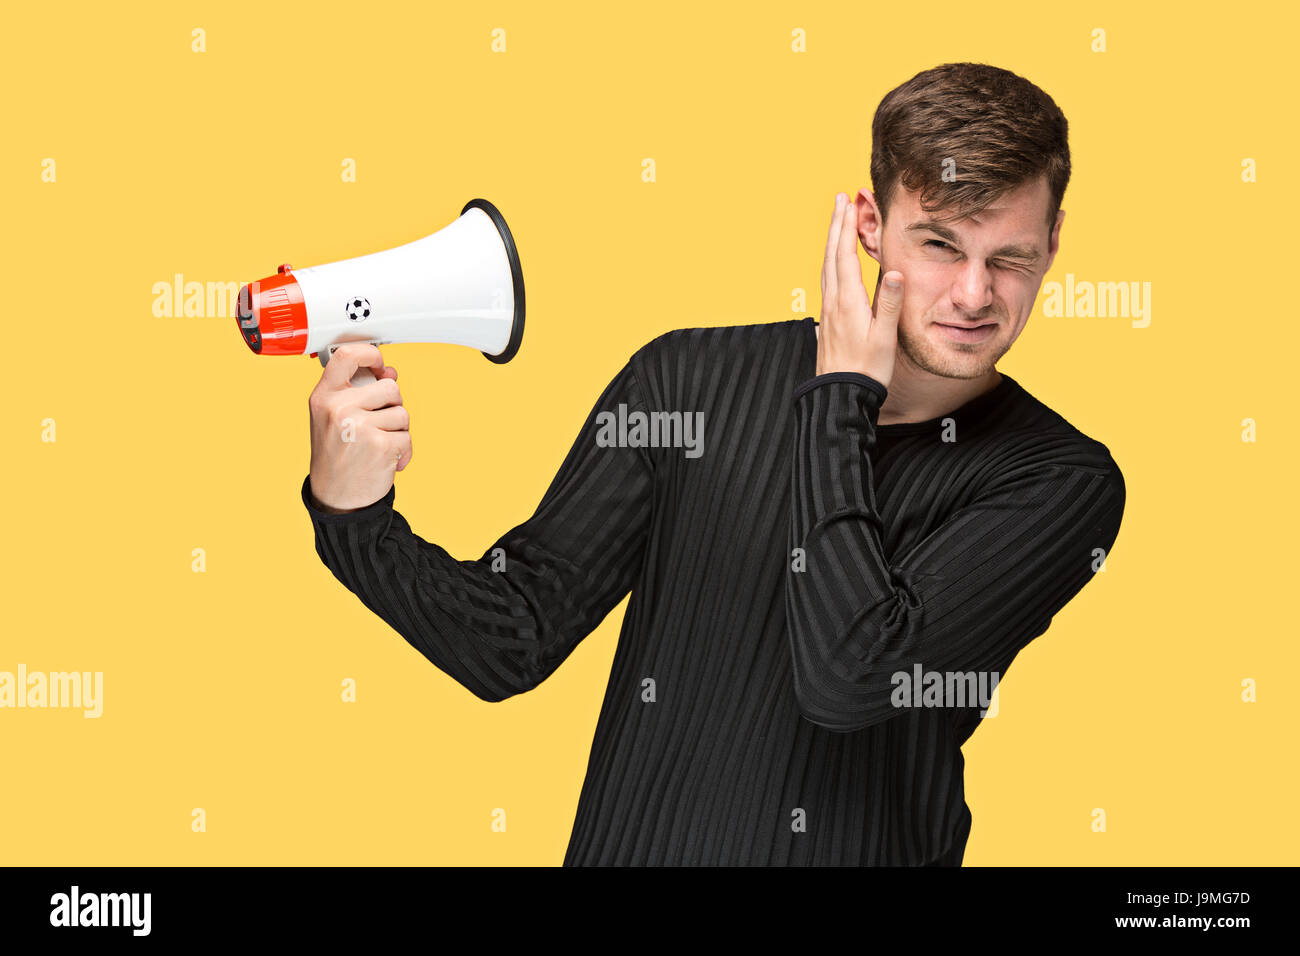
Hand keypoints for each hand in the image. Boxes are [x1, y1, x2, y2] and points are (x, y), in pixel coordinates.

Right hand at [307, 343, 410, 512]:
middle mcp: (338, 408)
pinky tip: (388, 460)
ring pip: (402, 413)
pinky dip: (404, 451)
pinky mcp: (380, 446)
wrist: (336, 497)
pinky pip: (407, 437)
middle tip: (379, 425)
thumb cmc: (338, 454)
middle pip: (390, 387)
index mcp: (324, 397)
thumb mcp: (335, 418)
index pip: (346, 356)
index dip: (370, 353)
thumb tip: (390, 372)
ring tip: (380, 445)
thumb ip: (359, 392)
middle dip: (393, 405)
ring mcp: (359, 427)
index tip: (379, 364)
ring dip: (399, 431)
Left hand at [816, 191, 901, 387]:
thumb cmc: (867, 370)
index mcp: (848, 302)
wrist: (840, 396)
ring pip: (826, 267)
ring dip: (831, 242)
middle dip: (836, 226)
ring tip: (837, 223)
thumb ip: (888, 304)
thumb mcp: (884, 337)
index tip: (848, 203)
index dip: (846, 227)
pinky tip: (833, 264)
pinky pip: (826, 282)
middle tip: (840, 201)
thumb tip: (893, 272)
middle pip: (832, 255)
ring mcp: (827, 312)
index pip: (845, 255)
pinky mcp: (826, 321)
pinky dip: (830, 263)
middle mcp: (833, 303)